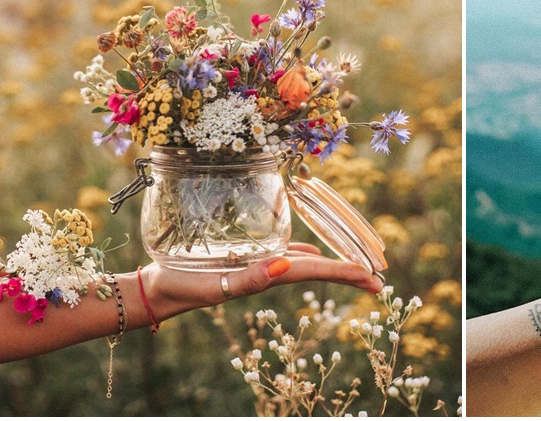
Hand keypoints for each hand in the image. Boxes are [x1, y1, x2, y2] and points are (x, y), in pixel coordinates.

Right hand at [140, 242, 383, 319]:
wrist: (161, 289)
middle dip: (349, 271)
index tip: (375, 280)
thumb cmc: (184, 287)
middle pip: (319, 268)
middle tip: (379, 278)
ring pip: (305, 262)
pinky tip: (310, 251)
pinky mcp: (246, 258)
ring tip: (357, 265)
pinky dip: (304, 252)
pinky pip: (284, 254)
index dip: (347, 273)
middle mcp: (271, 271)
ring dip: (332, 264)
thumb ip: (250, 279)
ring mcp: (260, 265)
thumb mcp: (215, 285)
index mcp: (269, 276)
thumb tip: (288, 266)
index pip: (317, 272)